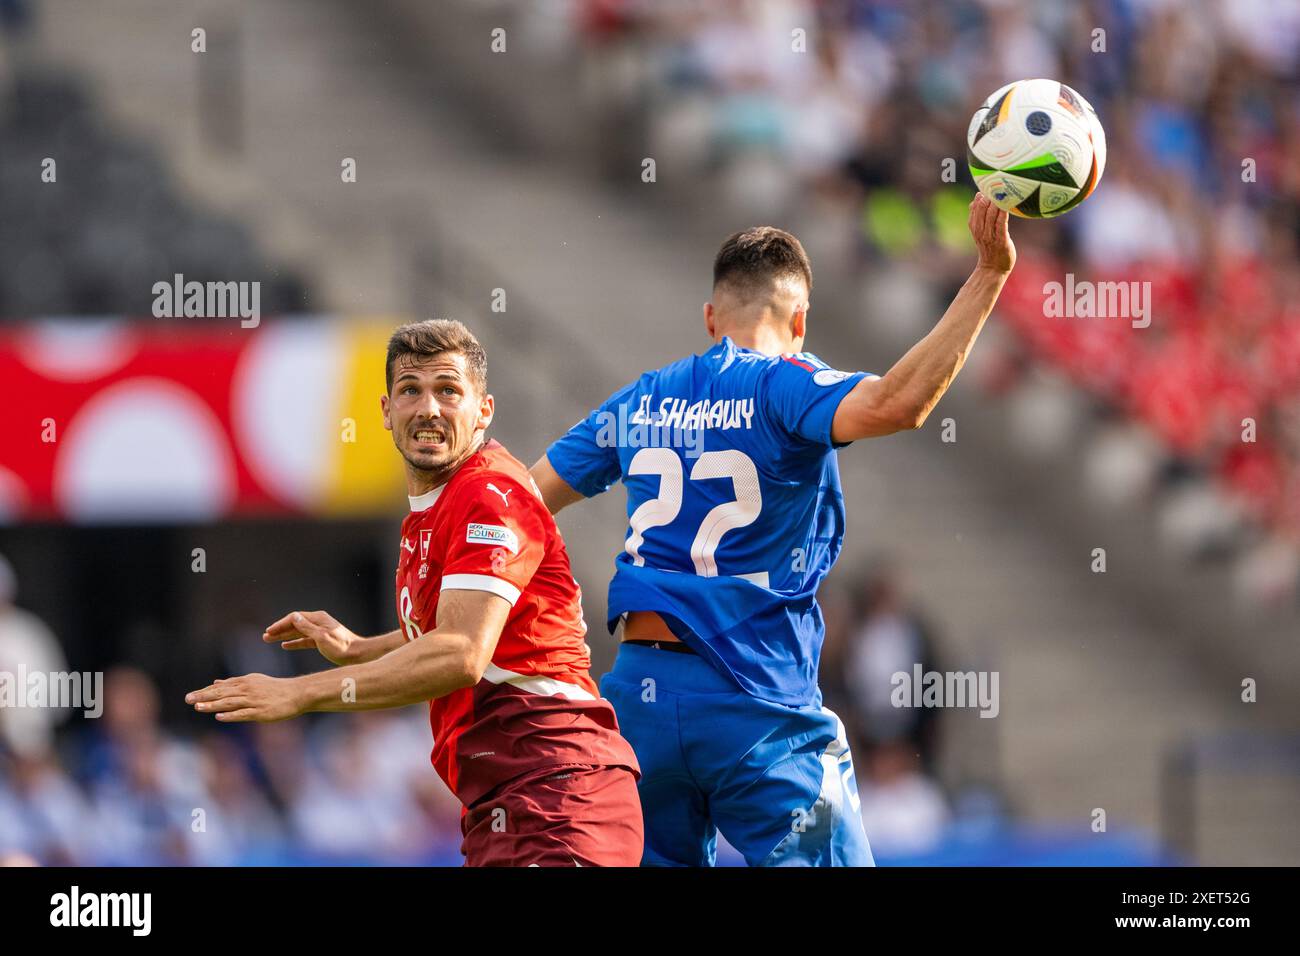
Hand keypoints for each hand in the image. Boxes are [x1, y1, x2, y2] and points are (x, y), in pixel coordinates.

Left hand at [186, 673, 303, 722]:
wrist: (297, 693)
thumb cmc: (275, 688)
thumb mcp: (254, 681)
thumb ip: (234, 683)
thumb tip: (215, 683)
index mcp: (245, 682)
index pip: (221, 687)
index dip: (205, 691)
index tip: (190, 695)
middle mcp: (247, 690)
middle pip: (222, 694)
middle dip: (203, 696)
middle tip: (187, 699)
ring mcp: (253, 701)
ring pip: (230, 703)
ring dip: (213, 705)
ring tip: (198, 707)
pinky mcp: (260, 712)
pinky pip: (243, 714)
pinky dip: (230, 715)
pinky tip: (219, 716)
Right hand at [263, 609, 357, 664]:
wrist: (358, 655)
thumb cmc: (342, 648)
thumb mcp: (322, 638)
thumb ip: (307, 628)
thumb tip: (294, 616)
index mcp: (318, 619)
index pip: (295, 618)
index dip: (281, 624)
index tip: (269, 631)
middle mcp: (319, 622)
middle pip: (295, 623)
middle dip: (279, 629)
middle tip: (265, 636)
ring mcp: (320, 631)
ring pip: (298, 632)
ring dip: (284, 635)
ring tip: (269, 640)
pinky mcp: (321, 640)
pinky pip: (304, 640)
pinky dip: (294, 642)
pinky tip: (285, 645)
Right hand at [969, 193, 1015, 273]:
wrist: (993, 268)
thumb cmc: (989, 248)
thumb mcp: (979, 232)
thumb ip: (976, 217)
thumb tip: (974, 201)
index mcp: (974, 228)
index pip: (973, 210)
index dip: (978, 199)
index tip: (985, 189)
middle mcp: (980, 232)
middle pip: (981, 212)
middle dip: (986, 199)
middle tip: (994, 189)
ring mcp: (990, 236)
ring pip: (991, 217)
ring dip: (995, 205)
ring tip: (1000, 194)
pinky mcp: (1001, 240)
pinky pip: (1001, 225)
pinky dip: (1002, 214)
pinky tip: (1006, 206)